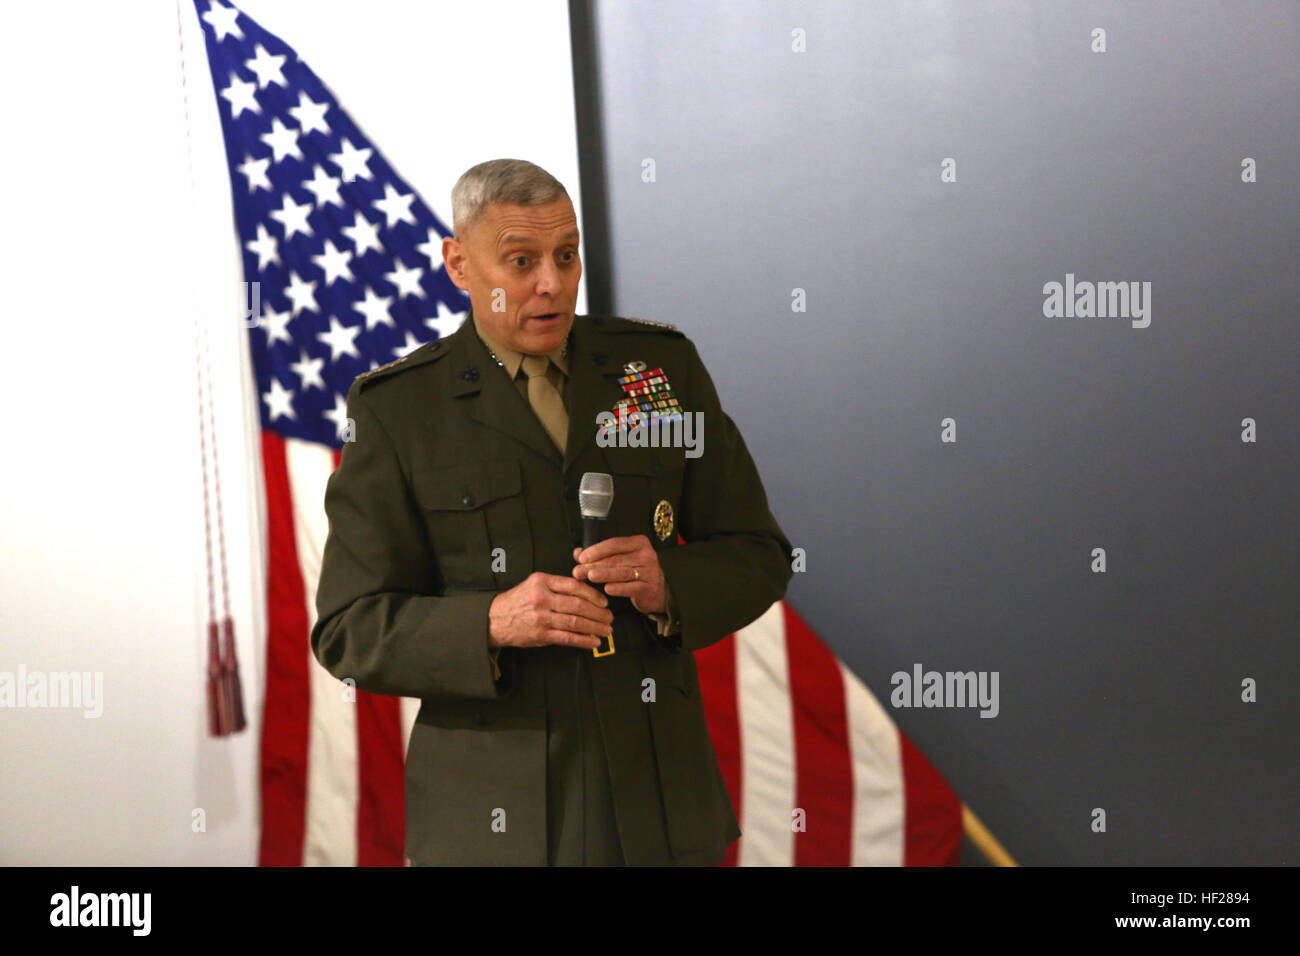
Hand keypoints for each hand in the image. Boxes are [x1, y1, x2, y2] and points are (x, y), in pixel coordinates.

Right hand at [487, 572, 611, 650]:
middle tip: (610, 617)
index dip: (594, 595)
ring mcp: (541, 617)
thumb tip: (586, 590)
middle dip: (599, 613)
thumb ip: (558, 585)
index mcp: (542, 581)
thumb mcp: (534, 584)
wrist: (495, 619)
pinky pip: (567, 638)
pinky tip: (594, 642)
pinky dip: (583, 641)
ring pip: (575, 622)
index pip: (575, 586)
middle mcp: (542, 598)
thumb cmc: (518, 601)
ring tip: (606, 630)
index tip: (604, 601)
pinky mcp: (541, 635)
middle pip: (578, 605)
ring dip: (595, 627)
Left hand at [572, 535, 665, 616]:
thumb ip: (600, 555)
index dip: (597, 550)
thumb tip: (578, 552)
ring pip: (622, 572)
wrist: (656, 592)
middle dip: (595, 565)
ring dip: (604, 575)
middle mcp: (647, 555)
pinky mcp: (650, 587)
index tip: (582, 558)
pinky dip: (619, 588)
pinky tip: (607, 589)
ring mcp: (650, 571)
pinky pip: (631, 587)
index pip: (615, 544)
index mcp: (639, 543)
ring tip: (590, 576)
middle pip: (616, 559)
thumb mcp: (620, 560)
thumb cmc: (635, 572)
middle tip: (578, 571)